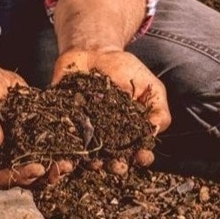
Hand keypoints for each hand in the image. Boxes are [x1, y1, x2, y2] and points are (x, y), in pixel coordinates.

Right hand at [0, 61, 71, 187]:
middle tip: (63, 167)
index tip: (38, 168)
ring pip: (38, 167)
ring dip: (55, 168)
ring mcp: (17, 149)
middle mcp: (0, 158)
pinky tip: (74, 144)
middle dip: (44, 176)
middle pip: (23, 178)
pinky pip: (45, 148)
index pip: (0, 177)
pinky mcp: (31, 137)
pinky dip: (59, 149)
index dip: (19, 176)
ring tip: (71, 162)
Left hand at [51, 49, 170, 171]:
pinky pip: (62, 140)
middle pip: (111, 161)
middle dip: (115, 166)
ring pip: (86, 157)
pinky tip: (66, 154)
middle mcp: (107, 141)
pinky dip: (62, 148)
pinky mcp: (63, 126)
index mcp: (129, 136)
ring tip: (94, 163)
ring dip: (90, 164)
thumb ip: (157, 109)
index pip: (137, 153)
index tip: (142, 156)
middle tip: (116, 165)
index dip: (141, 157)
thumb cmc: (126, 71)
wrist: (94, 51)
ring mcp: (84, 135)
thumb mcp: (150, 87)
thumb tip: (156, 131)